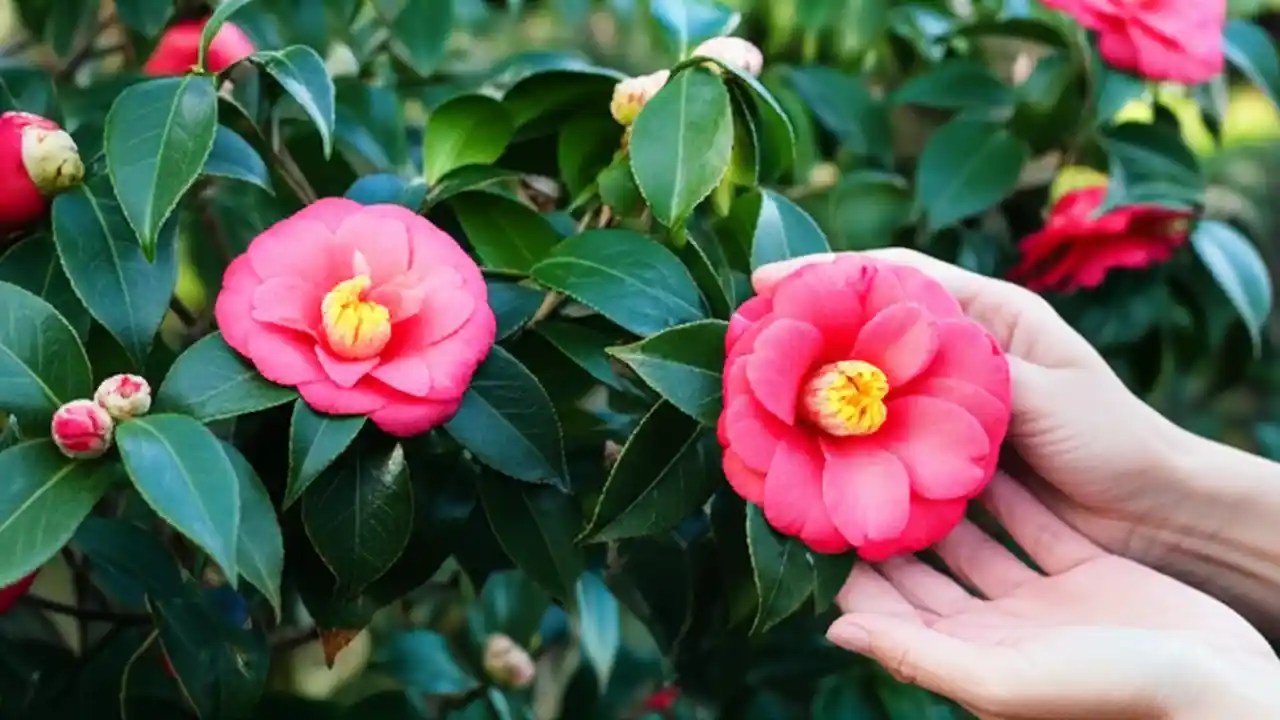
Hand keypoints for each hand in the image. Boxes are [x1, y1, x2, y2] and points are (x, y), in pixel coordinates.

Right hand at [754, 250, 1189, 559]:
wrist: (1146, 511)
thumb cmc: (1113, 438)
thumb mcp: (1050, 394)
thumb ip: (979, 375)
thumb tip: (898, 371)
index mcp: (989, 314)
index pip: (897, 276)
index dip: (829, 271)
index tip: (766, 279)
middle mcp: (958, 350)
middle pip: (869, 326)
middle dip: (809, 327)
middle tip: (747, 338)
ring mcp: (946, 401)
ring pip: (869, 382)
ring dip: (819, 386)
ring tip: (761, 392)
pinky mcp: (940, 448)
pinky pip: (882, 434)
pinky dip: (846, 437)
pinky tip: (807, 445)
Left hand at [826, 474, 1279, 718]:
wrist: (1222, 689)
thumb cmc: (1109, 692)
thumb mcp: (1000, 678)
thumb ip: (916, 655)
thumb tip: (836, 631)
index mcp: (970, 659)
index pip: (891, 608)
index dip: (859, 565)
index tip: (828, 510)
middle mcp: (999, 630)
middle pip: (928, 572)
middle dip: (897, 524)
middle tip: (864, 463)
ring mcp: (1045, 601)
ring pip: (981, 540)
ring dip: (951, 500)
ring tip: (915, 447)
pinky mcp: (1090, 573)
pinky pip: (1036, 523)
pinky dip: (1011, 491)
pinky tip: (983, 449)